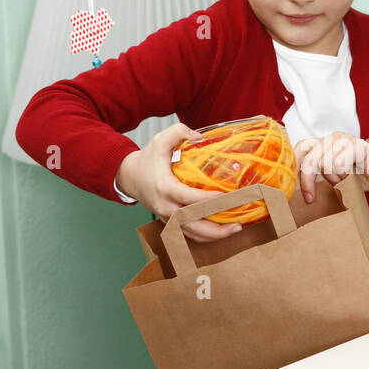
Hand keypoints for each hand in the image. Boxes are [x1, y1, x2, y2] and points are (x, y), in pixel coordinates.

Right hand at [115, 122, 245, 242]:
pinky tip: (222, 231)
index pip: (188, 198)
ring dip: (214, 235)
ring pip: (192, 234)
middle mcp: (166, 207)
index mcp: (164, 187)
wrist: (129, 177)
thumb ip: (179, 132)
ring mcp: (167, 218)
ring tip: (235, 229)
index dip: (208, 200)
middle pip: (192, 224)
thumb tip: (200, 137)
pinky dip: (206, 236)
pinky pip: (189, 234)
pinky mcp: (170, 223)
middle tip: (238, 225)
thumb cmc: (147, 159)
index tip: (227, 198)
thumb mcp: (160, 140)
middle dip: (216, 229)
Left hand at [293, 131, 368, 203]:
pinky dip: (343, 176)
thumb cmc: (359, 179)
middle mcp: (332, 138)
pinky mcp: (357, 145)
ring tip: (343, 181)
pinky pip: (338, 163)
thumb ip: (315, 176)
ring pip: (324, 163)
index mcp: (324, 143)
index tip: (292, 189)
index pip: (300, 149)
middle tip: (311, 199)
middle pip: (308, 158)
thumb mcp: (331, 178)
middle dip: (307, 182)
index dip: (294, 168)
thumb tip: (291, 188)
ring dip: (333, 180)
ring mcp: (344, 139)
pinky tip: (351, 177)